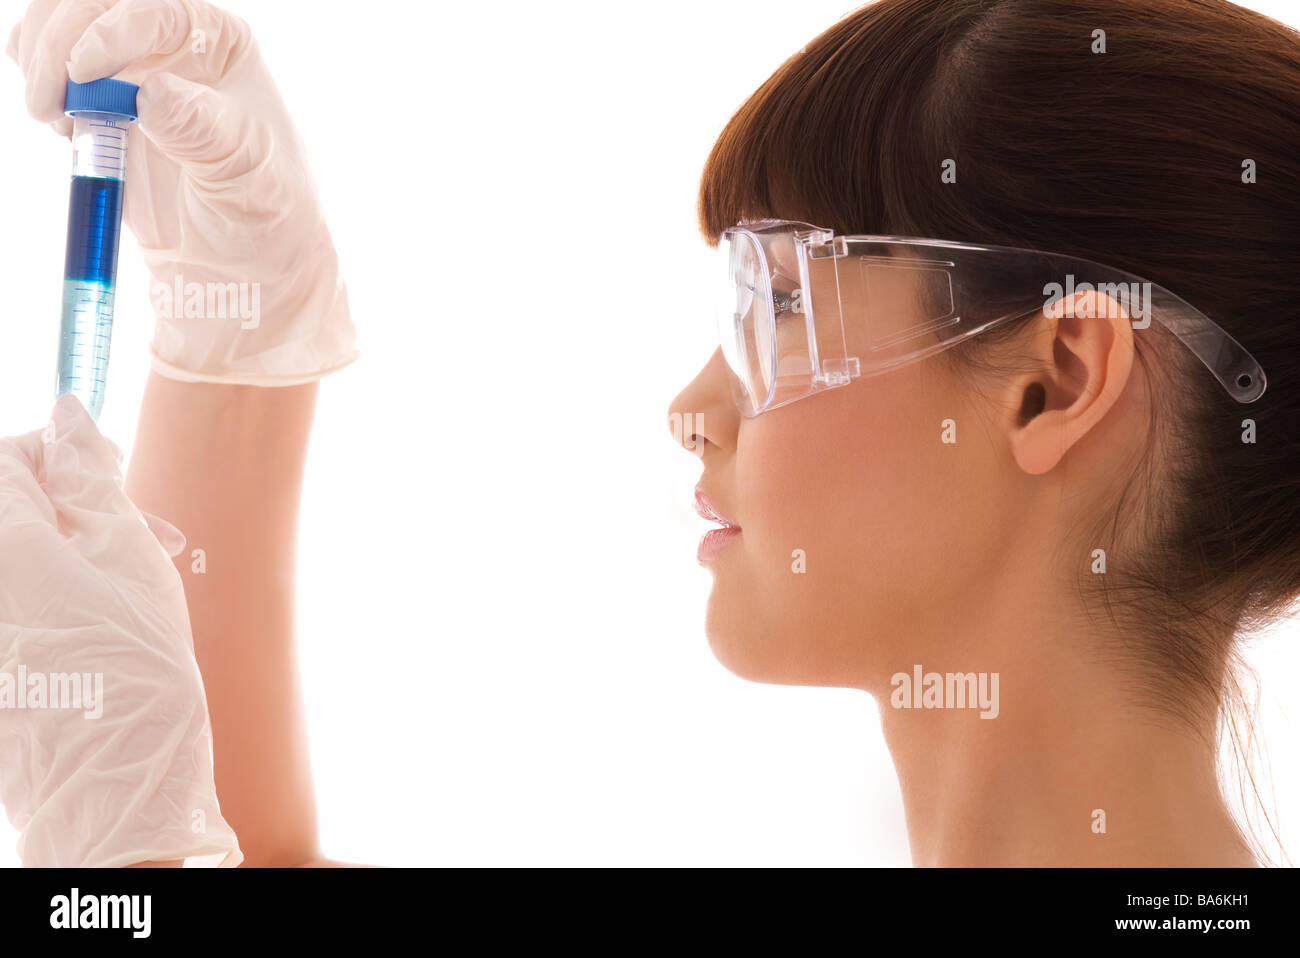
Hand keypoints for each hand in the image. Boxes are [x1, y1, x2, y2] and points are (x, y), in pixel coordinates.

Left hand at [0, 395, 240, 866]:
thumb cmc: (137, 673)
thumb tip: (68, 415)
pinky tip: (95, 623)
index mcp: (4, 544)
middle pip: (8, 507)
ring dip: (60, 550)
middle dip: (62, 503)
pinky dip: (48, 594)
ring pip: (16, 555)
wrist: (116, 792)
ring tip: (123, 584)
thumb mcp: (132, 560)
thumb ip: (92, 480)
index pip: (7, 456)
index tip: (102, 474)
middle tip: (131, 533)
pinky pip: (14, 600)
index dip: (56, 453)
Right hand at [7, 0, 356, 384]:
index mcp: (220, 42)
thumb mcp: (245, 173)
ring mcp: (132, 67)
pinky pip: (50, 65)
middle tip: (47, 103)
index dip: (108, 30)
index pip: (155, 9)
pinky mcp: (101, 100)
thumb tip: (150, 92)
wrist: (240, 260)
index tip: (82, 74)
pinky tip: (57, 123)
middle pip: (95, 4)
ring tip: (49, 114)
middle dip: (58, 42)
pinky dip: (39, 81)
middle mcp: (174, 43)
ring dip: (39, 57)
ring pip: (61, 23)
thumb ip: (201, 130)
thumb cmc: (262, 210)